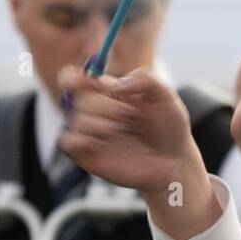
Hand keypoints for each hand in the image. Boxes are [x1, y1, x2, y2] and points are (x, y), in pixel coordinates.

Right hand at [57, 65, 205, 194]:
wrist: (173, 161)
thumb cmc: (169, 127)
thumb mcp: (166, 96)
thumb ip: (146, 78)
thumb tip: (117, 84)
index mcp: (106, 92)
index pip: (73, 79)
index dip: (73, 78)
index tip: (91, 82)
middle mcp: (94, 111)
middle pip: (79, 99)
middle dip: (107, 107)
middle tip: (129, 117)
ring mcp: (89, 134)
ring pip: (77, 120)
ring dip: (103, 126)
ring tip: (123, 133)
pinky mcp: (87, 155)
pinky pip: (67, 143)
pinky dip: (79, 140)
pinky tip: (98, 143)